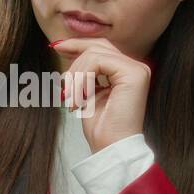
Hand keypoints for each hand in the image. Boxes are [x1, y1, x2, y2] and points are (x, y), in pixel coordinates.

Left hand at [51, 38, 151, 153]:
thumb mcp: (86, 91)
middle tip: (62, 80)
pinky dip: (82, 79)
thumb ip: (84, 70)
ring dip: (75, 77)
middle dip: (73, 56)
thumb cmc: (100, 127)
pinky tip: (80, 98)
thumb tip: (65, 47)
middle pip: (98, 46)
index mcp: (127, 71)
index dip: (77, 45)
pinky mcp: (134, 73)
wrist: (110, 148)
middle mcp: (136, 67)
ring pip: (94, 54)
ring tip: (72, 100)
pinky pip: (98, 62)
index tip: (55, 47)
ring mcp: (137, 69)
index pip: (100, 48)